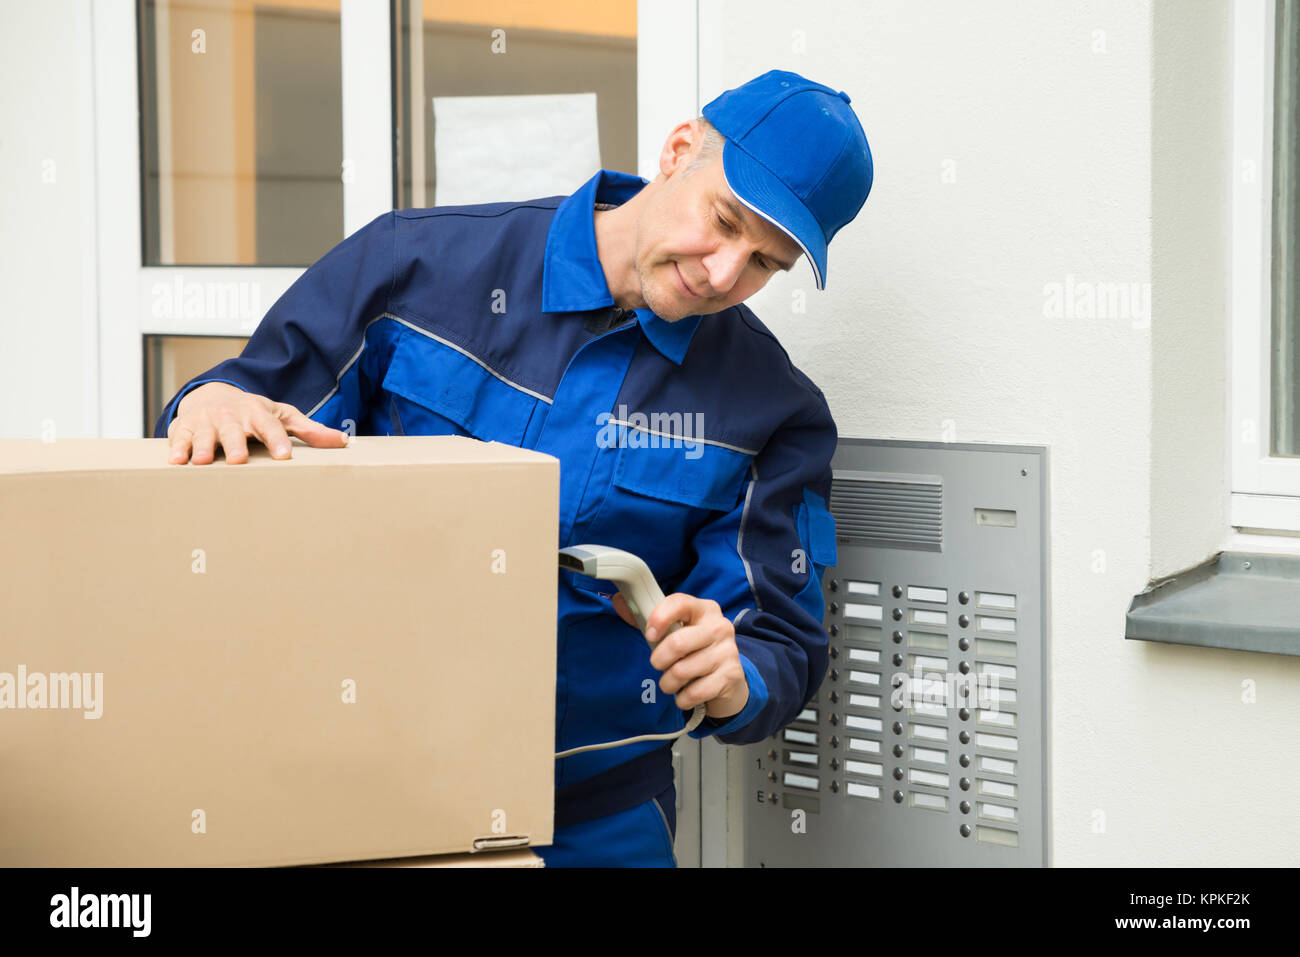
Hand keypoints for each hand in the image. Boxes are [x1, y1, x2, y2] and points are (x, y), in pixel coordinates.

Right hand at [167, 382, 349, 464]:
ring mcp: (206, 422)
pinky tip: (177, 461)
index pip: (269, 426)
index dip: (277, 439)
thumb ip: (309, 430)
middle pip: (234, 430)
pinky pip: (181, 439)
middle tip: (239, 459)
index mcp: (257, 413)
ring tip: (204, 462)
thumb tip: (344, 441)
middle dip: (236, 443)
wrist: (212, 395)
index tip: (284, 455)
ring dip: (204, 447)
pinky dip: (178, 449)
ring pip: (205, 434)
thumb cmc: (252, 413)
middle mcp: (231, 416)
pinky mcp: (185, 429)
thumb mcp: (281, 416)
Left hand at [611, 591, 748, 720]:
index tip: (649, 634)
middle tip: (659, 665)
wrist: (727, 679)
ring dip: (669, 683)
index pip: (679, 603)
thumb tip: (619, 601)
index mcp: (704, 609)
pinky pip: (694, 692)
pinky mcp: (731, 676)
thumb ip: (647, 617)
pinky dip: (683, 698)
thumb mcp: (674, 631)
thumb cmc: (693, 650)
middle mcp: (719, 627)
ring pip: (682, 671)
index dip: (659, 618)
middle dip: (659, 660)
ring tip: (673, 682)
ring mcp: (728, 651)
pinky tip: (686, 694)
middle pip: (677, 643)